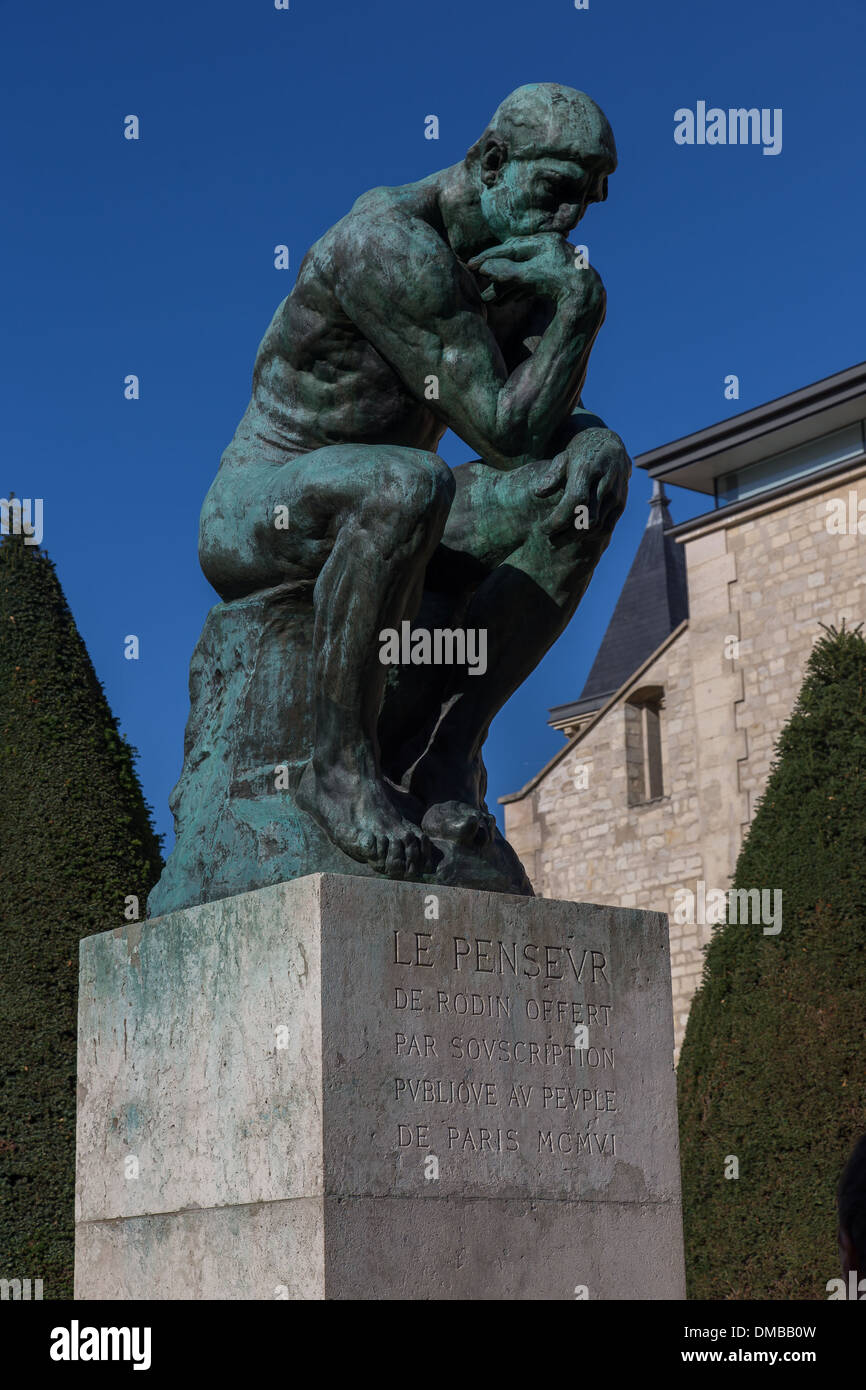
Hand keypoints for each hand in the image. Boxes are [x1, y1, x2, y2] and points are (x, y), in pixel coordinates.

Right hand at [468, 234, 604, 315]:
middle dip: (495, 273)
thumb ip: (507, 273)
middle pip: (514, 259)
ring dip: (505, 285)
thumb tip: (484, 268)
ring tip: (490, 299)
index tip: (470, 265)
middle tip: (477, 281)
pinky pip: (532, 280)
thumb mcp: (530, 278)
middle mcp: (548, 247)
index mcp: (542, 242)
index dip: (488, 258)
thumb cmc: (559, 285)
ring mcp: (553, 261)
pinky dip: (519, 289)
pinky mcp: (558, 275)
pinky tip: (508, 300)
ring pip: (522, 271)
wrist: (588, 298)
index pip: (508, 249)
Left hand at [534, 428, 629, 536]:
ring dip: (577, 537)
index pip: (575, 500)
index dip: (559, 518)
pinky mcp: (621, 503)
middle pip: (586, 517)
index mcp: (587, 468)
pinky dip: (591, 535)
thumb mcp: (563, 458)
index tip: (544, 528)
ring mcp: (615, 494)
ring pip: (597, 525)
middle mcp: (605, 482)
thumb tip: (538, 493)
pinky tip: (577, 536)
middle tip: (550, 539)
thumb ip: (552, 476)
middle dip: (566, 534)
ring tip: (560, 540)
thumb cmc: (581, 453)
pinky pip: (607, 526)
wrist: (610, 445)